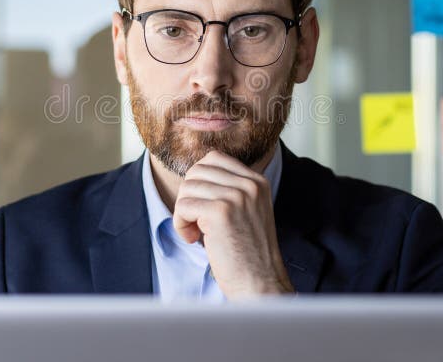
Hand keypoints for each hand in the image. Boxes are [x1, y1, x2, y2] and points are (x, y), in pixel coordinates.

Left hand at [172, 150, 293, 298]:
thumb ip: (228, 190)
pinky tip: (194, 239)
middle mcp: (249, 184)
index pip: (214, 158)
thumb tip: (193, 174)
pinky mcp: (221, 212)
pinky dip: (181, 224)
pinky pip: (183, 206)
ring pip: (187, 188)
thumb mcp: (246, 212)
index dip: (199, 181)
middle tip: (196, 221)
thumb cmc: (248, 254)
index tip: (203, 207)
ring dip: (183, 212)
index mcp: (257, 181)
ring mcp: (237, 196)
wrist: (261, 284)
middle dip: (189, 196)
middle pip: (197, 171)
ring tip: (196, 233)